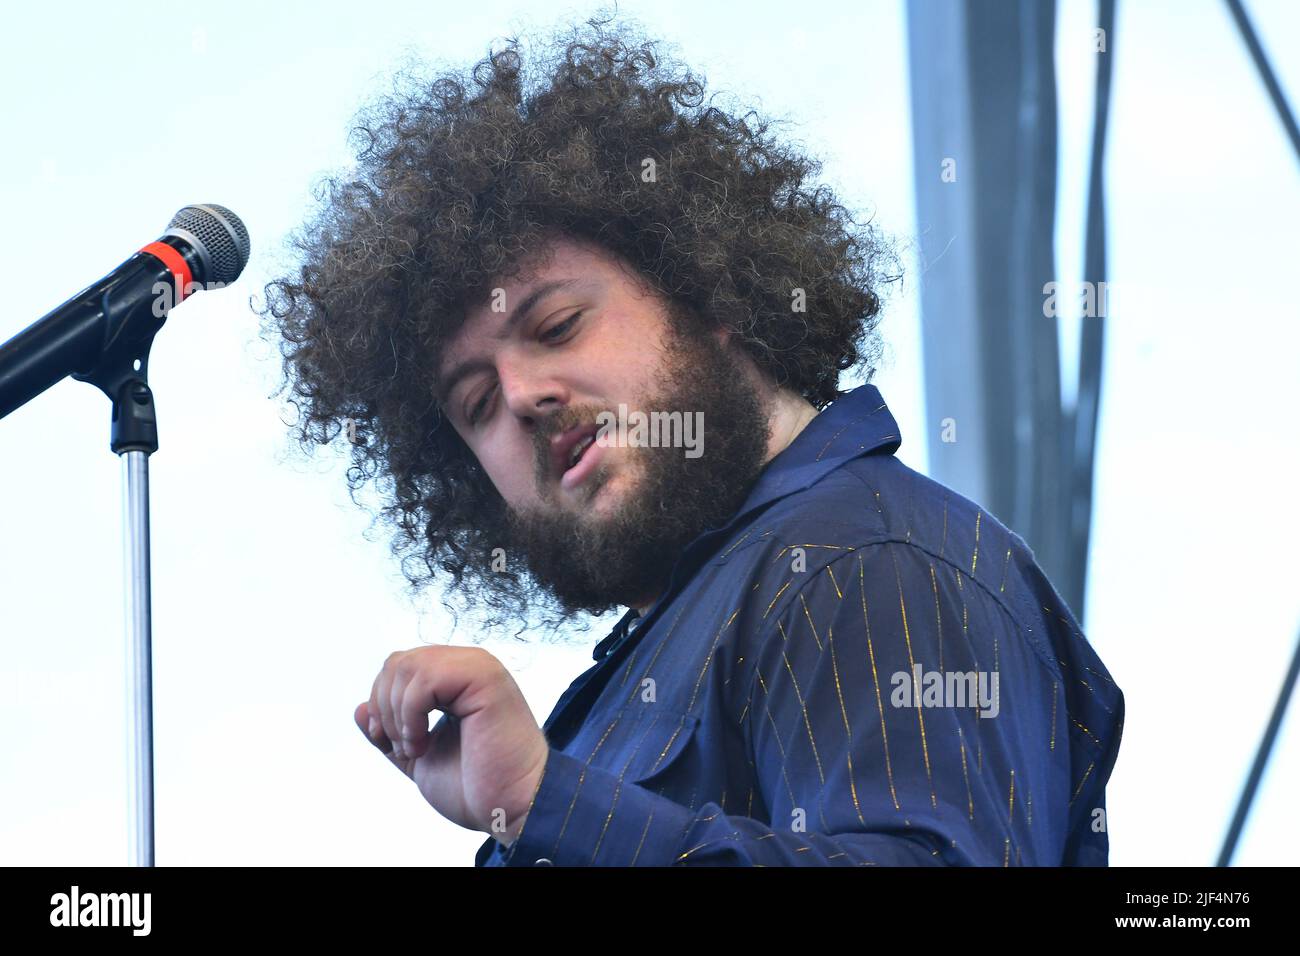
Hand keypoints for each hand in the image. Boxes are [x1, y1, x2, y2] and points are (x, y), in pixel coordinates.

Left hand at [354, 645, 549, 842]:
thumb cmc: (474, 786)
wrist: (509, 806)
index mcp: (454, 680)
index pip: (399, 667)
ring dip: (398, 715)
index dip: (382, 703)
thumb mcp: (417, 756)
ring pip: (407, 666)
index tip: (390, 743)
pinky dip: (412, 714)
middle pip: (397, 662)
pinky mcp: (484, 676)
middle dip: (385, 708)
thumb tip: (359, 708)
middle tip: (403, 746)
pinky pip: (426, 677)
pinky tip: (424, 741)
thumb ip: (389, 732)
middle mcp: (466, 665)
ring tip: (416, 747)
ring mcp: (477, 667)